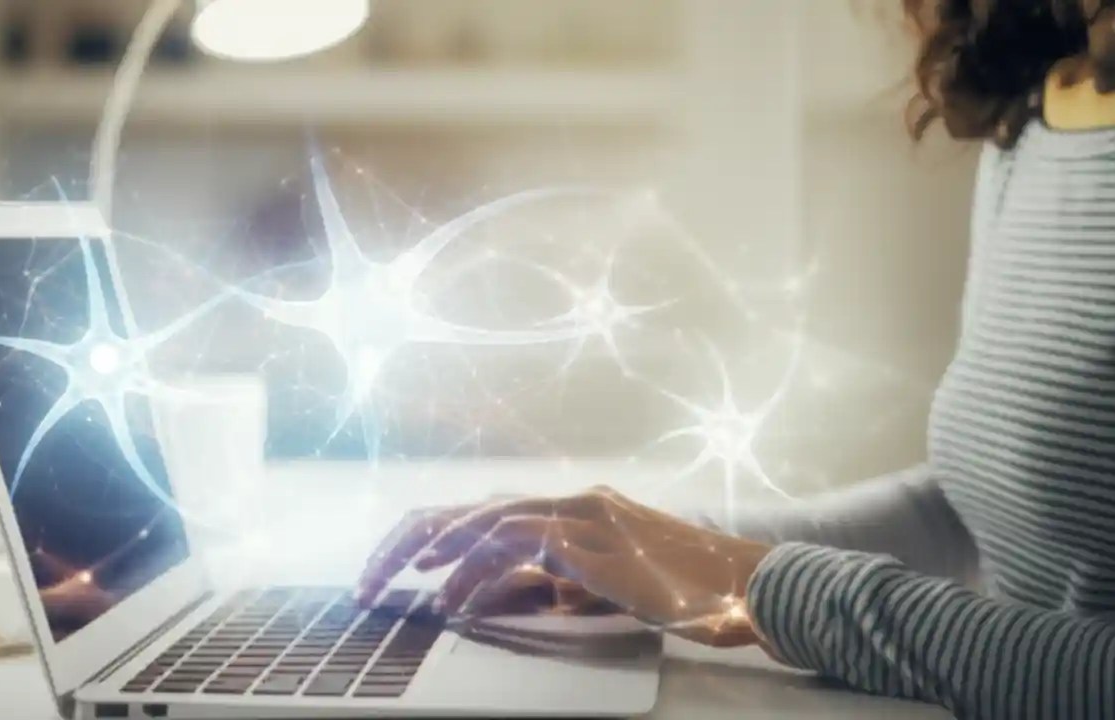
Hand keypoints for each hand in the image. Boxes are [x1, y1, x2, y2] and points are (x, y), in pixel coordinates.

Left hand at [356, 486, 773, 646]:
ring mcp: (581, 516)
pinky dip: (477, 572)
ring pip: (484, 520)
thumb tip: (530, 589)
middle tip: (369, 576)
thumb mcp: (610, 582)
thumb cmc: (685, 588)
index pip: (483, 515)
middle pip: (469, 510)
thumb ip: (565, 577)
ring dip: (433, 551)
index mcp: (570, 509)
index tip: (395, 567)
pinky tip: (455, 599)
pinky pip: (516, 548)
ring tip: (396, 582)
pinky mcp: (592, 542)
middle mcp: (569, 502)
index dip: (433, 536)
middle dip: (411, 540)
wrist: (746, 587)